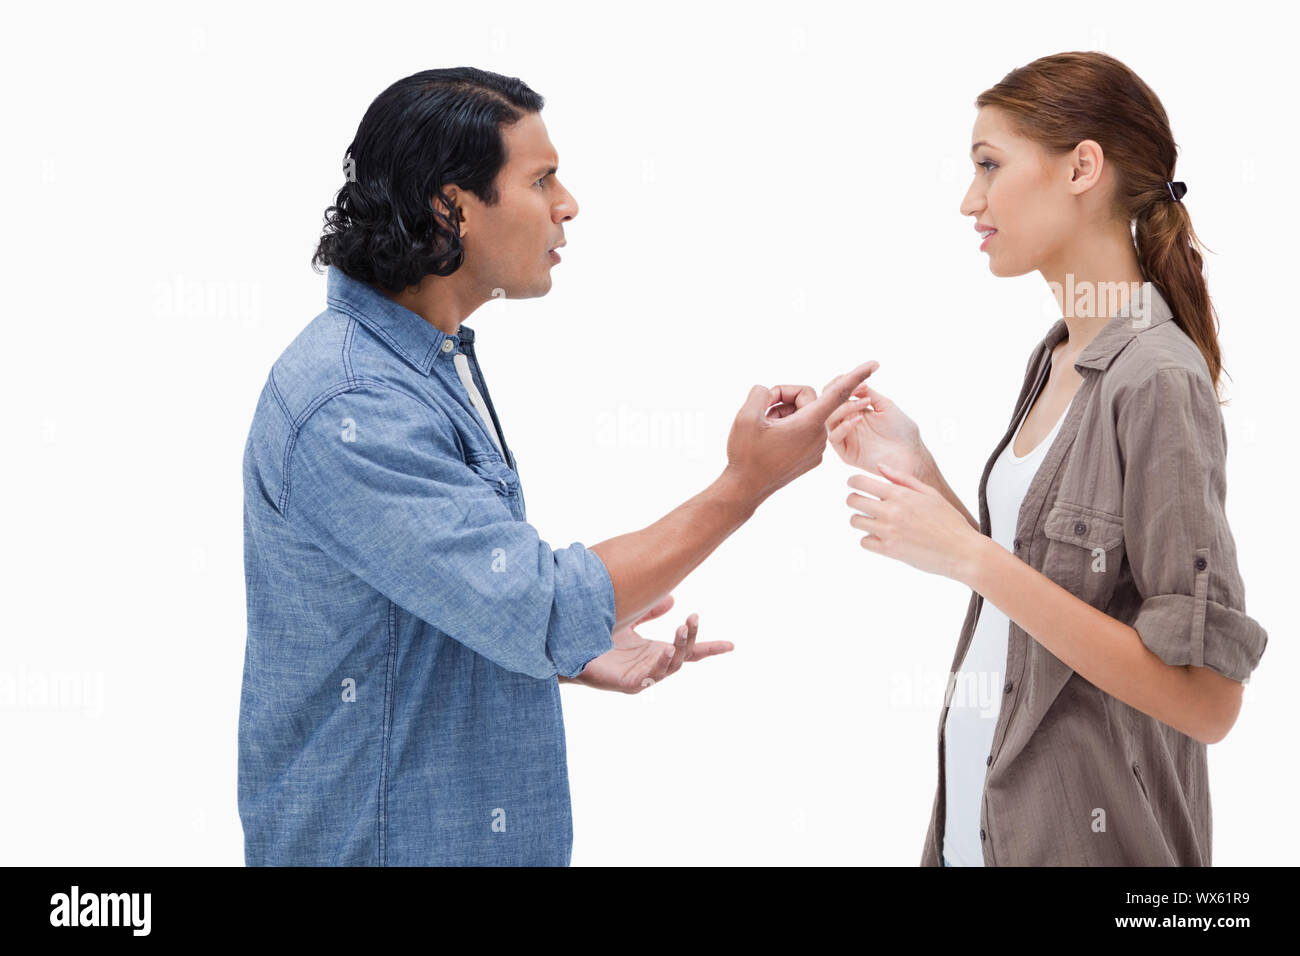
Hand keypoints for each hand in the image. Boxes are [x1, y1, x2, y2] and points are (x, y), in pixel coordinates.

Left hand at [567, 594, 732, 692]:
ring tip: (679, 631)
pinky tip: (664, 652)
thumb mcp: (629, 619)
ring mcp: (642, 677)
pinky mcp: (627, 684)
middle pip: (683, 654)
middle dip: (689, 637)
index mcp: (656, 651)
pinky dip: (658, 665)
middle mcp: (652, 665)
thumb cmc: (597, 638)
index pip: (690, 651)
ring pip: (669, 665)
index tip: (731, 645)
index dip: (710, 648)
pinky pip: (648, 677)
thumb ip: (649, 611)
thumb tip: (673, 598)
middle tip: (691, 618)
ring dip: (677, 648)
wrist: (569, 651)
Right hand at [724, 360, 880, 500]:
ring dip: (784, 414)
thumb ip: (761, 393)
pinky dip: (787, 427)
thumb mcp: (746, 416)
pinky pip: (804, 430)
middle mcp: (819, 436)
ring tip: (765, 428)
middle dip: (785, 398)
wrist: (745, 489)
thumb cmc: (746, 455)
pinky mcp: (810, 457)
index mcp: (810, 424)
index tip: (876, 363)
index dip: (857, 375)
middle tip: (763, 411)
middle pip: (808, 400)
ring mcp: (816, 449)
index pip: (839, 393)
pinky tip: (771, 438)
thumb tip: (769, 393)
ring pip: (804, 415)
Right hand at [826, 375, 929, 476]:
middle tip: (850, 386)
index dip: (840, 384)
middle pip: (828, 406)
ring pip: (829, 420)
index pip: (837, 396)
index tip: (851, 375)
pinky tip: (859, 419)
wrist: (911, 454)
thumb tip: (851, 381)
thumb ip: (867, 393)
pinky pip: (834, 438)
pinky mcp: (846, 453)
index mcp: (854, 411)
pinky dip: (844, 427)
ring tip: (862, 403)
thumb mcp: (885, 405)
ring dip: (843, 408)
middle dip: (837, 393)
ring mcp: (846, 438)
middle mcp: (847, 423)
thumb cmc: (902, 430)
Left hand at [845, 462, 985, 581]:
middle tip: (862, 503)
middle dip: (854, 500)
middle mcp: (891, 511)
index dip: (853, 482)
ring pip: (855, 521)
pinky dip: (869, 539)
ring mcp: (889, 531)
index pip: (861, 482)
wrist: (962, 551)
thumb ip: (902, 479)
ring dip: (861, 520)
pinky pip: (864, 542)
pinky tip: (881, 537)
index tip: (854, 485)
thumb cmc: (949, 521)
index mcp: (901, 494)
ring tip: (873, 521)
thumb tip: (880, 467)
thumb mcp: (930, 493)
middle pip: (853, 500)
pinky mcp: (890, 550)